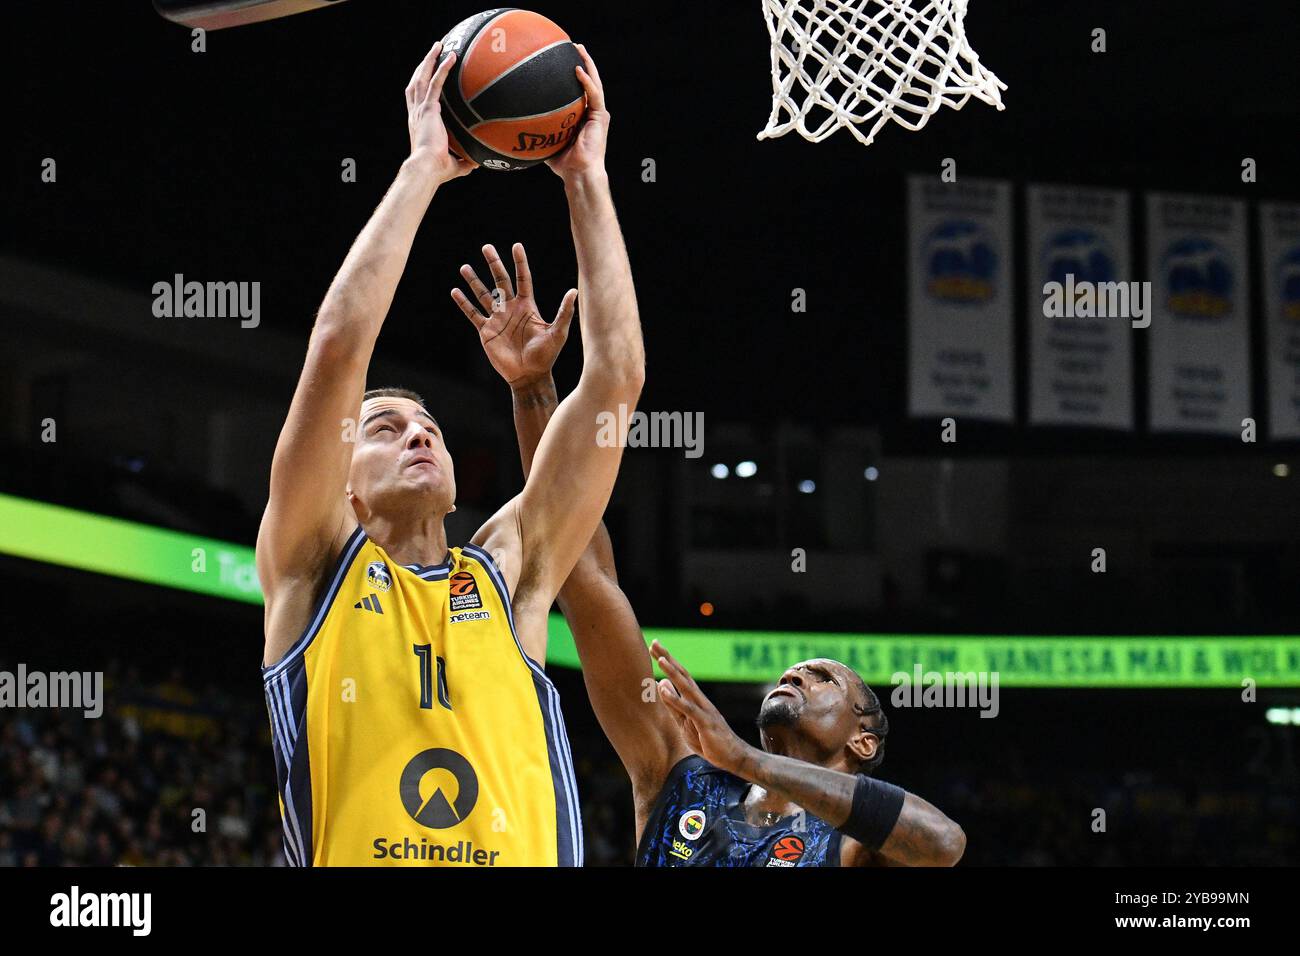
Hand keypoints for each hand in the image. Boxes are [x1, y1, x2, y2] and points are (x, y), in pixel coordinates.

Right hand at [405, 41, 475, 183]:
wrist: (427, 169)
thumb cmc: (437, 171)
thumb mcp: (453, 166)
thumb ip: (464, 162)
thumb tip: (477, 163)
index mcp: (418, 123)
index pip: (417, 99)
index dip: (420, 85)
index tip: (426, 74)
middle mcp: (416, 113)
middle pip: (417, 81)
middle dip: (424, 65)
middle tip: (433, 51)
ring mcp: (420, 109)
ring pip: (423, 77)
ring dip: (430, 59)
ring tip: (439, 45)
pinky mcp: (428, 109)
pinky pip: (436, 83)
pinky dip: (442, 68)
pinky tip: (451, 57)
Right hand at [451, 243, 576, 386]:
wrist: (529, 376)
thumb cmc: (546, 356)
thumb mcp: (558, 333)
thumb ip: (564, 313)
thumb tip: (573, 291)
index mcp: (527, 307)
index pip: (523, 279)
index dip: (520, 263)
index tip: (516, 246)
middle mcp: (511, 309)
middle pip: (501, 281)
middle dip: (494, 264)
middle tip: (486, 247)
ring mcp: (497, 319)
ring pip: (483, 295)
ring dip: (474, 281)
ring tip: (464, 267)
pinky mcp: (486, 331)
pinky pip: (473, 314)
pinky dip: (464, 303)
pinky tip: (455, 291)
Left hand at [546, 44, 608, 182]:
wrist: (579, 174)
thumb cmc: (563, 164)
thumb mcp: (546, 142)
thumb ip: (536, 131)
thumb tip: (512, 126)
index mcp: (582, 116)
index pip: (579, 90)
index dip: (574, 74)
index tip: (563, 59)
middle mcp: (592, 112)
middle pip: (589, 81)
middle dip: (583, 62)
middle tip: (574, 46)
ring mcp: (598, 114)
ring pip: (595, 83)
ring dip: (588, 65)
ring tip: (579, 49)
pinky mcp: (601, 117)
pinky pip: (594, 95)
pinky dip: (587, 82)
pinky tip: (578, 70)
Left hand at [652, 640, 752, 774]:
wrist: (733, 757)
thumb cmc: (709, 740)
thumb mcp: (685, 722)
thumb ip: (673, 704)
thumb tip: (661, 683)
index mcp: (695, 699)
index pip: (679, 675)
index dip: (667, 661)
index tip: (655, 647)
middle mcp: (700, 700)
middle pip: (682, 675)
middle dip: (668, 659)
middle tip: (655, 643)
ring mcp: (703, 709)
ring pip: (686, 687)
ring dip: (672, 673)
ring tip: (659, 660)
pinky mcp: (704, 722)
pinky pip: (688, 709)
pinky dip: (675, 698)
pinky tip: (664, 689)